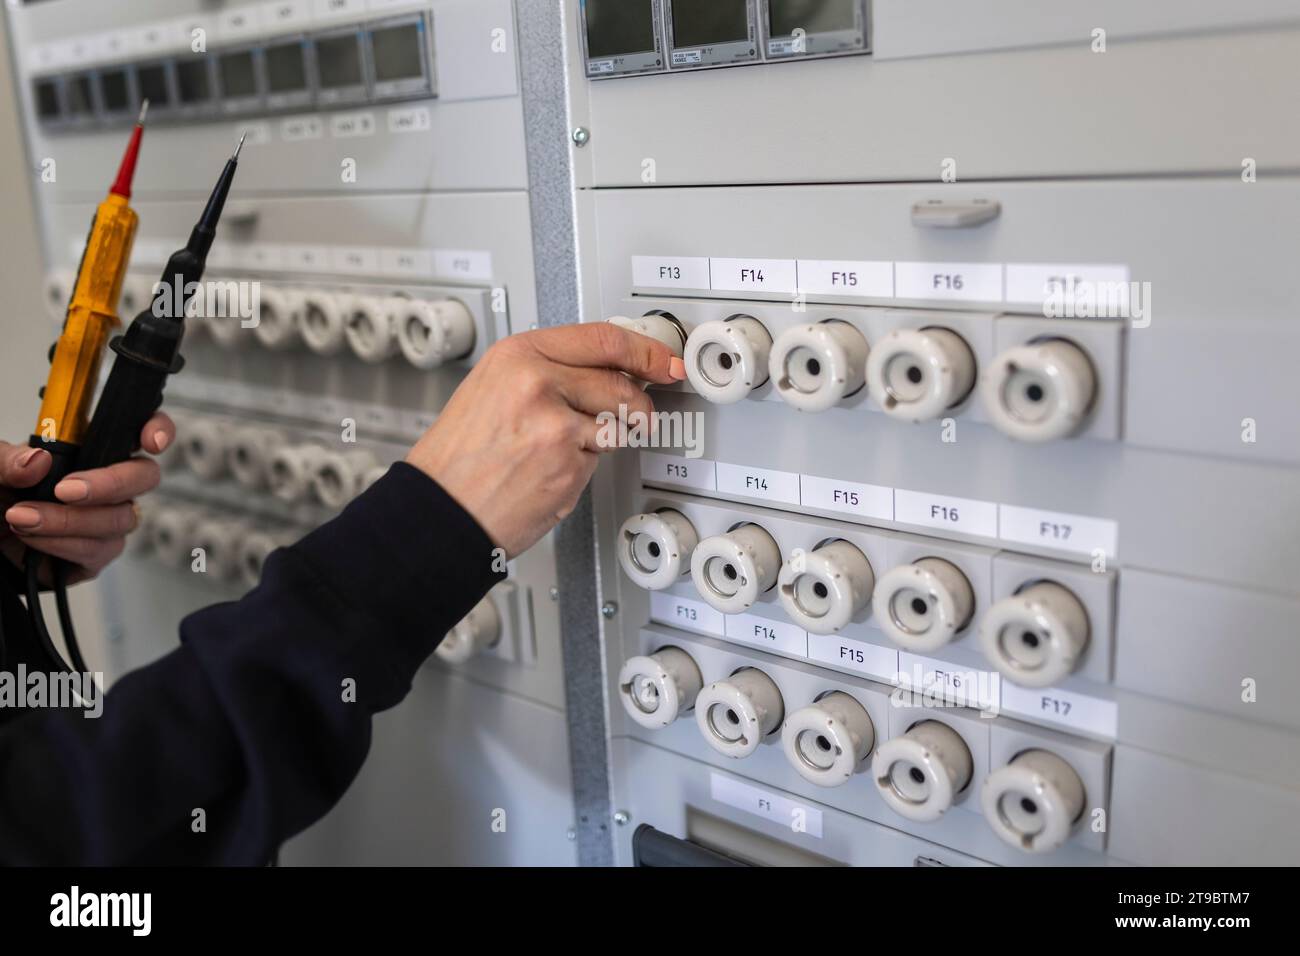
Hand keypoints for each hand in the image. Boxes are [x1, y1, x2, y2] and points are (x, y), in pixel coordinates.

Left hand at [1, 412, 176, 583]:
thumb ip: (8, 459)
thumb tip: (37, 460)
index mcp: (91, 449)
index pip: (140, 429)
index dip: (157, 430)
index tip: (150, 441)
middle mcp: (108, 482)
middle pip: (144, 476)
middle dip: (110, 484)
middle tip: (65, 490)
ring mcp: (107, 519)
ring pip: (118, 519)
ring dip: (69, 520)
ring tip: (23, 517)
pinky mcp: (96, 553)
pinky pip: (97, 550)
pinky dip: (62, 543)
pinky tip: (33, 537)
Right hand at [407, 324, 685, 556]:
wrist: (440, 508)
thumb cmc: (460, 455)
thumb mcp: (493, 386)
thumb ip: (549, 370)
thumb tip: (608, 366)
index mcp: (518, 355)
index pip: (604, 339)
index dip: (646, 351)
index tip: (664, 360)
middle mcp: (538, 383)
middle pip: (622, 384)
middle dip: (635, 406)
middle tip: (631, 416)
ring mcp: (556, 426)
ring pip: (617, 424)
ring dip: (604, 439)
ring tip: (563, 447)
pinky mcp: (568, 466)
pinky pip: (599, 460)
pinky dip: (583, 468)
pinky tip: (549, 470)